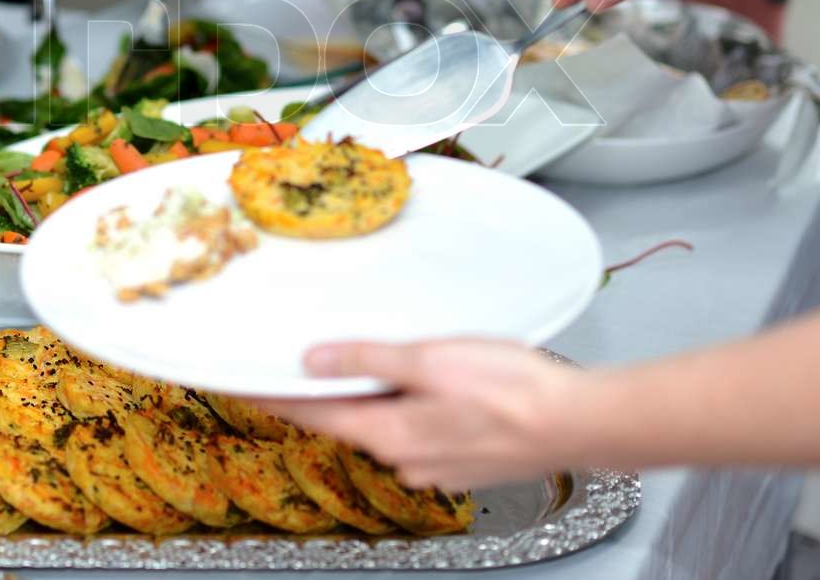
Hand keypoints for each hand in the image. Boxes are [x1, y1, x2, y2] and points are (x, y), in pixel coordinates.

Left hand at [256, 339, 580, 489]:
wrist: (582, 422)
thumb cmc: (515, 392)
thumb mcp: (428, 360)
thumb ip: (368, 359)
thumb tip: (314, 360)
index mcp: (389, 433)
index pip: (310, 413)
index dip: (272, 396)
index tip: (240, 384)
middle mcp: (406, 457)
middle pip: (344, 419)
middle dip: (321, 392)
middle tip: (295, 362)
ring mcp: (437, 463)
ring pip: (384, 423)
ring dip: (368, 396)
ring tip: (359, 363)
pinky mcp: (463, 457)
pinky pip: (417, 429)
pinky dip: (405, 406)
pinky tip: (418, 384)